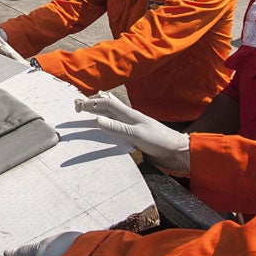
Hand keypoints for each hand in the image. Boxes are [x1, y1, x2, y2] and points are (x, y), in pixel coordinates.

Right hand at [75, 92, 190, 173]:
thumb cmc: (159, 141)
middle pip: (107, 108)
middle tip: (78, 108)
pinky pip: (117, 130)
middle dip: (92, 106)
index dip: (91, 103)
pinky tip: (105, 134)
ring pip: (112, 118)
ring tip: (88, 117)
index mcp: (129, 114)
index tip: (77, 106)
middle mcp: (129, 119)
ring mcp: (132, 128)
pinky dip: (108, 128)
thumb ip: (117, 127)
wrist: (177, 151)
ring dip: (99, 115)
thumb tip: (97, 119)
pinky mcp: (135, 138)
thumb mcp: (136, 134)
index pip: (106, 104)